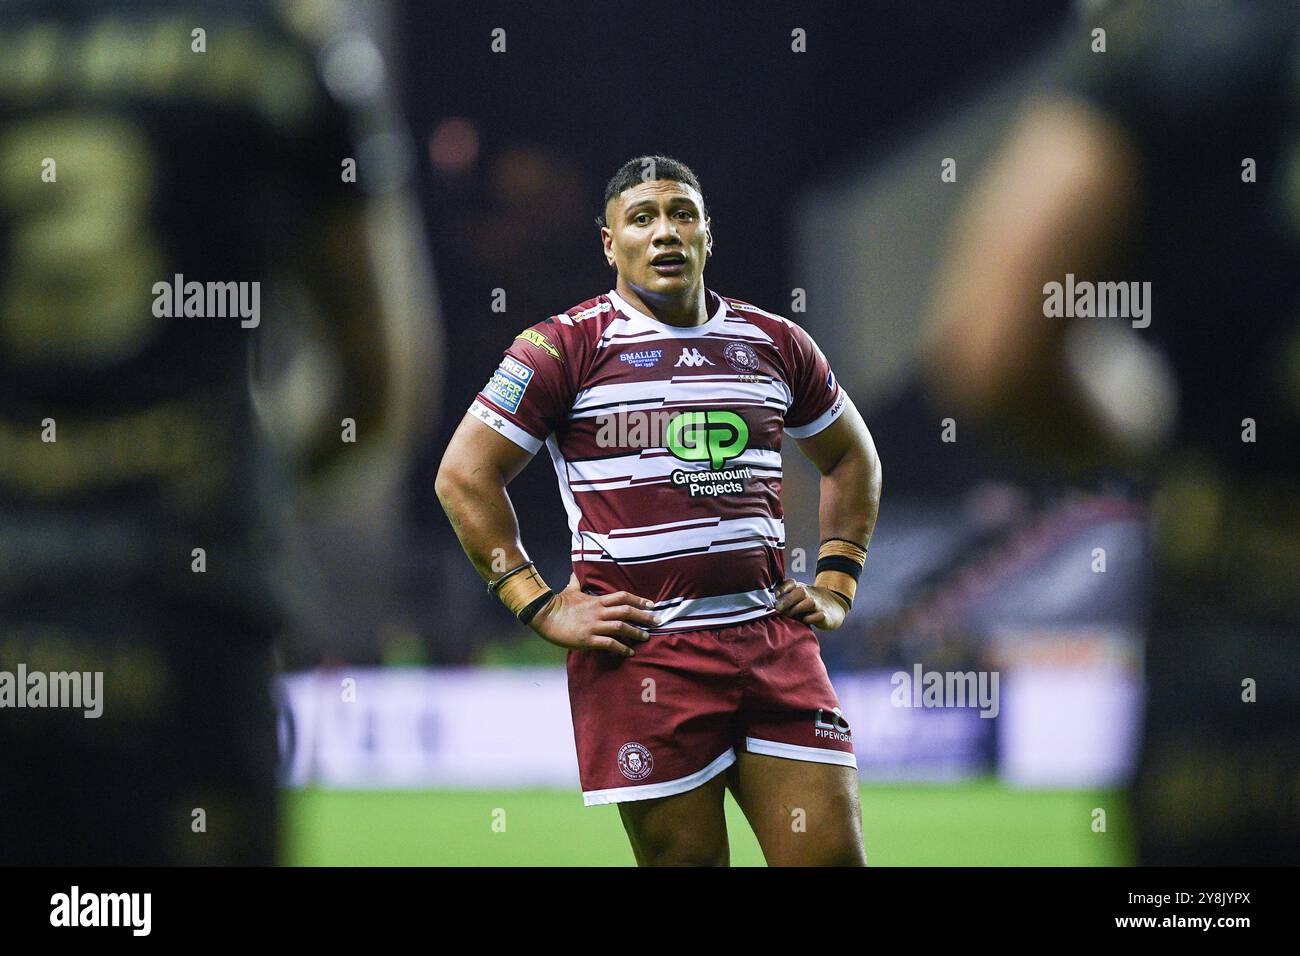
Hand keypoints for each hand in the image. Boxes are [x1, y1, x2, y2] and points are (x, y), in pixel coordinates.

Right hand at [529, 580, 658, 657]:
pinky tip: (629, 652)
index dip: (639, 600)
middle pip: (626, 611)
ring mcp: (593, 625)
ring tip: (646, 637)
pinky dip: (621, 648)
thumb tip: (575, 573)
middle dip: (644, 617)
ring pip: (621, 627)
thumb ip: (576, 582)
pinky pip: (609, 643)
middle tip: (657, 622)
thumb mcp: (569, 590)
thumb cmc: (557, 603)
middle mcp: (598, 612)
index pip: (622, 597)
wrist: (543, 615)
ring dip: (636, 633)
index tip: (651, 604)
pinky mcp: (587, 639)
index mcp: (596, 600)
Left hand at [773, 578, 847, 630]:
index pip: (790, 583)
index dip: (781, 589)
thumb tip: (766, 607)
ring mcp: (818, 604)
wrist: (833, 607)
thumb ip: (782, 600)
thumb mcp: (795, 598)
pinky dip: (809, 619)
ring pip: (808, 603)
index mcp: (799, 588)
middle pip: (799, 592)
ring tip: (790, 616)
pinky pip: (816, 616)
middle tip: (778, 609)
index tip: (773, 596)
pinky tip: (804, 621)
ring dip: (797, 609)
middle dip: (787, 600)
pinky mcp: (824, 615)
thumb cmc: (806, 605)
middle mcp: (809, 594)